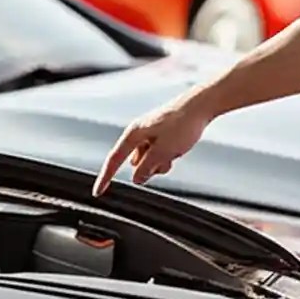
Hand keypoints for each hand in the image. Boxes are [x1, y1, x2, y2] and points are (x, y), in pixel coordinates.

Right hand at [91, 92, 214, 195]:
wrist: (201, 105)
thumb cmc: (182, 124)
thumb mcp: (163, 151)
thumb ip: (147, 168)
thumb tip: (136, 179)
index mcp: (133, 133)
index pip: (114, 160)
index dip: (105, 177)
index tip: (98, 193)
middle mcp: (139, 133)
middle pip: (137, 164)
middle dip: (151, 168)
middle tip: (169, 157)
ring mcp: (151, 134)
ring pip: (150, 161)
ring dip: (162, 163)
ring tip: (177, 149)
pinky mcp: (162, 135)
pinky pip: (160, 154)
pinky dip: (168, 156)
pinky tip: (180, 147)